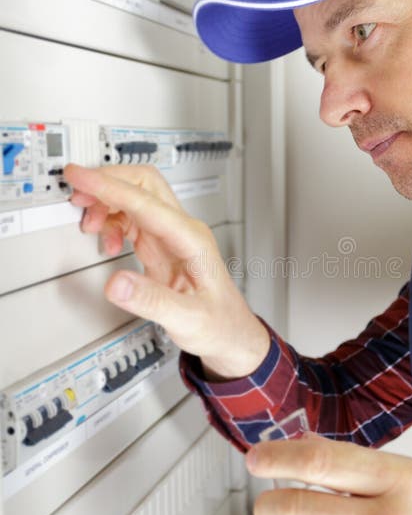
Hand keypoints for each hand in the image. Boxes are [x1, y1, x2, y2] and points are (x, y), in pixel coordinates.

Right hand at [64, 163, 269, 377]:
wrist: (230, 334)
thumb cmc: (219, 324)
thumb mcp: (188, 319)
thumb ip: (151, 302)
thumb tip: (116, 284)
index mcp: (192, 240)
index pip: (145, 203)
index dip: (110, 188)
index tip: (82, 180)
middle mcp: (182, 231)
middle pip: (143, 184)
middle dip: (107, 182)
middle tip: (77, 193)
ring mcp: (171, 236)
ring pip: (134, 199)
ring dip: (107, 204)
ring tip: (90, 226)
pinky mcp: (160, 246)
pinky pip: (131, 220)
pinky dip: (112, 224)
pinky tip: (108, 242)